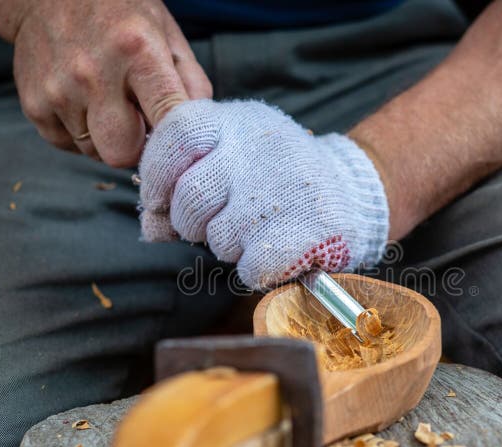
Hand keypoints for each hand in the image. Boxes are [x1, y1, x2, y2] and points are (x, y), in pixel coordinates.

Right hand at [5, 0, 210, 166]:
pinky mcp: (34, 105)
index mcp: (137, 51)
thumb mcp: (167, 34)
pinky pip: (69, 145)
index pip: (168, 119)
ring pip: (95, 153)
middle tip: (139, 122)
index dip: (178, 140)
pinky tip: (84, 103)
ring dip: (108, 139)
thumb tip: (202, 130)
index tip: (181, 143)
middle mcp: (93, 73)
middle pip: (123, 154)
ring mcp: (59, 91)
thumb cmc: (120, 15)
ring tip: (108, 104)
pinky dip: (81, 133)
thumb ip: (192, 83)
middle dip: (136, 147)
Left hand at [138, 100, 389, 288]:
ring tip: (256, 228)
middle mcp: (256, 151)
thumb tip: (151, 225)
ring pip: (218, 239)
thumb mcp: (234, 155)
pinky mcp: (299, 234)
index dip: (157, 174)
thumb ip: (185, 179)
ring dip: (228, 245)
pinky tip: (276, 248)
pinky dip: (257, 268)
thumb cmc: (275, 176)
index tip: (160, 199)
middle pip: (189, 198)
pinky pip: (249, 267)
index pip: (176, 135)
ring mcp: (279, 192)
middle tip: (213, 222)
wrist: (350, 192)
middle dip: (191, 222)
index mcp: (236, 122)